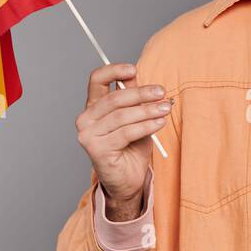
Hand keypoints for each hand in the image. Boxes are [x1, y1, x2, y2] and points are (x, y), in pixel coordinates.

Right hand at [75, 62, 171, 204]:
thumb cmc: (131, 148)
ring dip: (147, 110)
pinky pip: (126, 132)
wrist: (128, 181)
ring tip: (165, 109)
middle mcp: (85, 119)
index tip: (133, 69)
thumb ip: (133, 98)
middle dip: (141, 94)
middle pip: (114, 98)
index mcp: (93, 107)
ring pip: (122, 116)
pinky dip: (146, 126)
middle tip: (161, 92)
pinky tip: (159, 122)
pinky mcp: (97, 149)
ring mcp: (88, 135)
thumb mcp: (135, 118)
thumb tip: (137, 75)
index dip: (114, 71)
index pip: (97, 80)